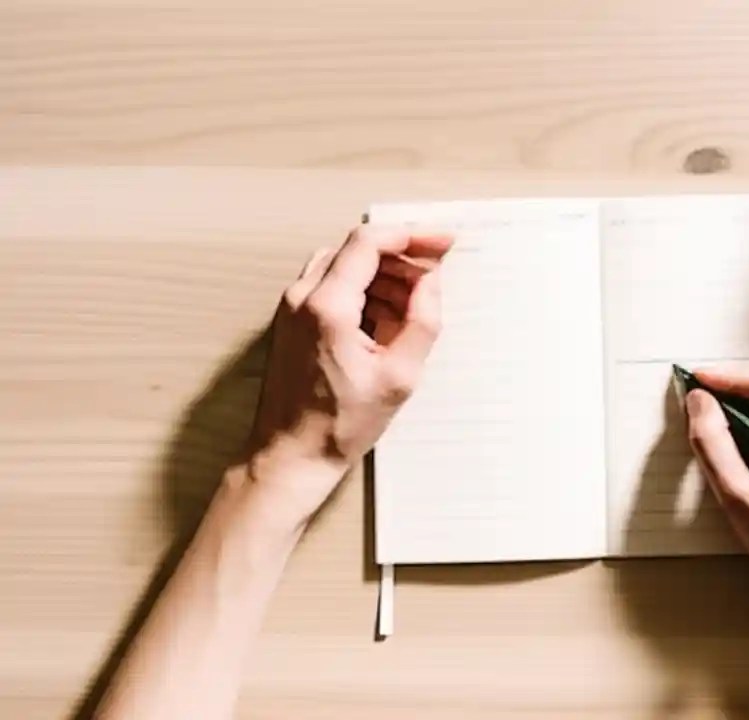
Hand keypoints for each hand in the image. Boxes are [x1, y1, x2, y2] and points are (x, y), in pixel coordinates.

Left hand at [246, 225, 452, 523]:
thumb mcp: (400, 377)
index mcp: (327, 307)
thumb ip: (423, 321)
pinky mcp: (292, 320)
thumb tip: (430, 283)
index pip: (369, 242)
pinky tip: (387, 321)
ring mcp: (292, 307)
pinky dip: (364, 291)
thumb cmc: (338, 425)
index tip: (442, 242)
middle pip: (358, 249)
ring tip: (413, 309)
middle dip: (402, 258)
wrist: (291, 455)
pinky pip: (332, 285)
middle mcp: (302, 298)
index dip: (412, 235)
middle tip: (435, 279)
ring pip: (346, 265)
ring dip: (384, 276)